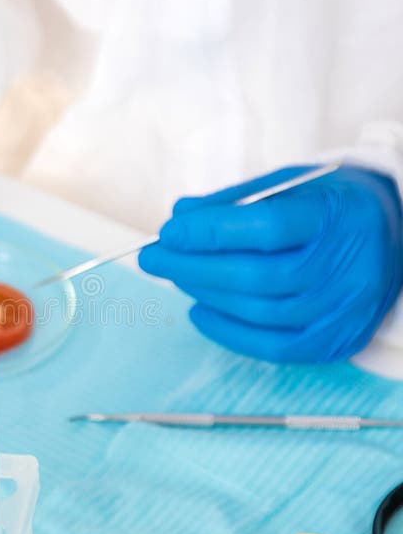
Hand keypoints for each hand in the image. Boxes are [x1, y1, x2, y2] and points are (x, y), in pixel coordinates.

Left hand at [138, 166, 402, 361]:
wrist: (394, 236)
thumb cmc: (330, 207)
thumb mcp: (289, 186)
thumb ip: (234, 202)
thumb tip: (179, 217)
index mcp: (336, 217)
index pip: (267, 226)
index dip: (212, 231)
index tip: (170, 231)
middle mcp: (347, 267)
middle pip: (257, 275)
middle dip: (195, 266)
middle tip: (155, 257)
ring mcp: (343, 309)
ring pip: (260, 311)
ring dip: (206, 294)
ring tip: (177, 277)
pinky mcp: (336, 340)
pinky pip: (274, 347)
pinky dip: (229, 333)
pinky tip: (199, 311)